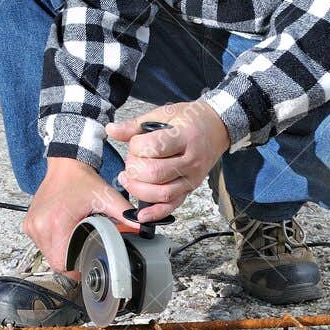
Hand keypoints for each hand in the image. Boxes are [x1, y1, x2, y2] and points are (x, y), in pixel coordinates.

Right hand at [24, 157, 139, 272]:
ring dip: (60, 253)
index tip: (86, 264)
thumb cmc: (82, 181)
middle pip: (55, 261)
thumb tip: (141, 227)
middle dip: (70, 262)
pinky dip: (52, 243)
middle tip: (83, 251)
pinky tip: (63, 233)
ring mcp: (32, 225)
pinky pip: (41, 244)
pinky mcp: (29, 224)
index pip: (63, 263)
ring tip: (73, 239)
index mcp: (56, 223)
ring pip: (47, 254)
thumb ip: (124, 214)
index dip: (76, 269)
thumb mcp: (107, 197)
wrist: (65, 165)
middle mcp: (40, 226)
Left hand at [107, 101, 229, 220]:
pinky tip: (141, 216)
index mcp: (185, 136)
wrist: (218, 126)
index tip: (135, 143)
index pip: (154, 147)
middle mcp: (191, 160)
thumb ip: (135, 125)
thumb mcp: (163, 114)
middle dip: (134, 169)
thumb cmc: (191, 119)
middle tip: (131, 161)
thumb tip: (111, 130)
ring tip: (128, 179)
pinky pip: (173, 206)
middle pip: (155, 173)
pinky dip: (156, 213)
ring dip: (139, 189)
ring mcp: (192, 177)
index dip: (136, 146)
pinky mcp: (191, 189)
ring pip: (162, 193)